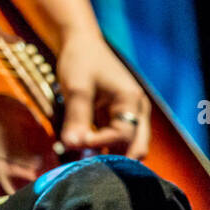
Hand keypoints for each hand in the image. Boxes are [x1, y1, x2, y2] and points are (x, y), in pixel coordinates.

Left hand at [54, 30, 150, 159]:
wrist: (80, 43)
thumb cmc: (81, 61)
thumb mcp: (76, 88)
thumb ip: (76, 118)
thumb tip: (72, 145)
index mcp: (131, 101)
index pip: (124, 135)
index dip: (101, 143)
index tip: (77, 143)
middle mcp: (137, 110)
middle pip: (135, 147)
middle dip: (115, 160)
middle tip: (88, 165)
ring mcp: (129, 115)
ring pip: (125, 147)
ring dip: (107, 155)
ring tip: (82, 159)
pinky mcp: (117, 118)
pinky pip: (113, 141)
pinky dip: (100, 147)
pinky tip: (81, 150)